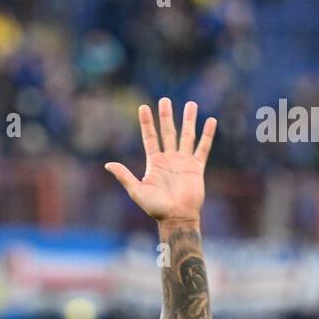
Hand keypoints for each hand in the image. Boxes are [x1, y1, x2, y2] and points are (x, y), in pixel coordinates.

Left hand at [104, 99, 215, 223]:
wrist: (177, 218)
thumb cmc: (156, 208)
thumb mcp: (137, 191)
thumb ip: (124, 176)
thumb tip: (107, 165)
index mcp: (155, 163)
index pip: (150, 137)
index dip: (146, 122)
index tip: (143, 107)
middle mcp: (169, 159)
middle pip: (167, 132)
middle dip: (166, 116)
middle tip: (164, 100)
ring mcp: (184, 162)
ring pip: (186, 135)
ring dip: (189, 120)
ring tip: (191, 104)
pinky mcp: (197, 167)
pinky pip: (203, 148)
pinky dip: (207, 135)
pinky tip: (211, 121)